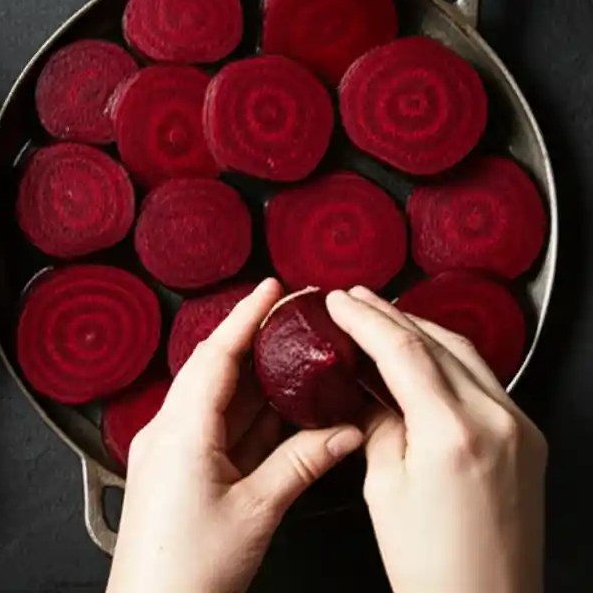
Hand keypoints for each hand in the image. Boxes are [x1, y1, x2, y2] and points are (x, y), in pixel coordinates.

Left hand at [107, 279, 363, 592]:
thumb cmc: (187, 569)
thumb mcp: (258, 511)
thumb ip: (303, 463)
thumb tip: (345, 431)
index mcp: (181, 430)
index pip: (217, 355)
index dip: (247, 316)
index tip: (273, 288)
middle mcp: (167, 433)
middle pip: (216, 371)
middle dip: (256, 343)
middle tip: (297, 320)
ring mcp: (169, 453)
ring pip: (218, 401)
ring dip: (257, 381)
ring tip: (298, 359)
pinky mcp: (176, 474)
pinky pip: (216, 430)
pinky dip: (249, 417)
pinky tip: (281, 413)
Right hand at [327, 287, 546, 592]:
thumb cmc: (433, 566)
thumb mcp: (384, 489)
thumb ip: (378, 428)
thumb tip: (367, 395)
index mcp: (454, 433)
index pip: (404, 351)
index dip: (366, 320)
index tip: (339, 302)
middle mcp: (497, 421)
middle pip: (437, 343)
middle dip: (391, 316)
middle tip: (354, 300)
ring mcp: (519, 429)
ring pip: (465, 355)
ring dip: (421, 331)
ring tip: (383, 318)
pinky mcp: (527, 441)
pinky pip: (484, 380)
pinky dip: (448, 359)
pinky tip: (422, 358)